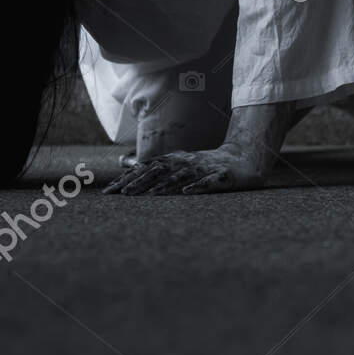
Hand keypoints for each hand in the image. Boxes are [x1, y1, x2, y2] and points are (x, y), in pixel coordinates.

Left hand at [102, 145, 264, 194]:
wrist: (243, 159)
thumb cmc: (209, 165)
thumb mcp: (182, 164)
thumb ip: (160, 168)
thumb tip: (133, 170)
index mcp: (175, 160)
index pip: (147, 168)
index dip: (128, 178)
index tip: (110, 191)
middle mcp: (186, 162)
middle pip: (158, 171)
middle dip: (139, 182)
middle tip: (121, 194)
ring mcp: (203, 168)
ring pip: (180, 176)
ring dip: (163, 185)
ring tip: (147, 195)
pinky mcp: (221, 177)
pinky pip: (207, 182)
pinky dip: (196, 186)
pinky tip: (185, 193)